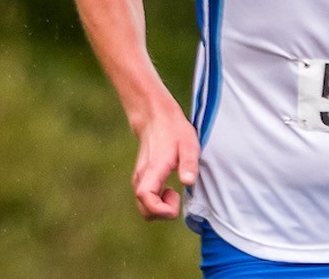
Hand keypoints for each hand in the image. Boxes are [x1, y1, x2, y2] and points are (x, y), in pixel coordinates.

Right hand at [130, 105, 198, 219]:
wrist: (155, 116)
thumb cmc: (174, 130)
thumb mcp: (189, 143)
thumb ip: (189, 163)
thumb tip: (188, 182)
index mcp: (153, 169)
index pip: (146, 198)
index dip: (162, 208)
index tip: (177, 196)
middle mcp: (141, 176)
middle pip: (144, 210)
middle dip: (163, 212)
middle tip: (177, 195)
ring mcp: (139, 178)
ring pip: (144, 206)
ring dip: (160, 207)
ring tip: (174, 191)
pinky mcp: (141, 178)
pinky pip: (145, 199)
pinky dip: (157, 201)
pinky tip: (168, 188)